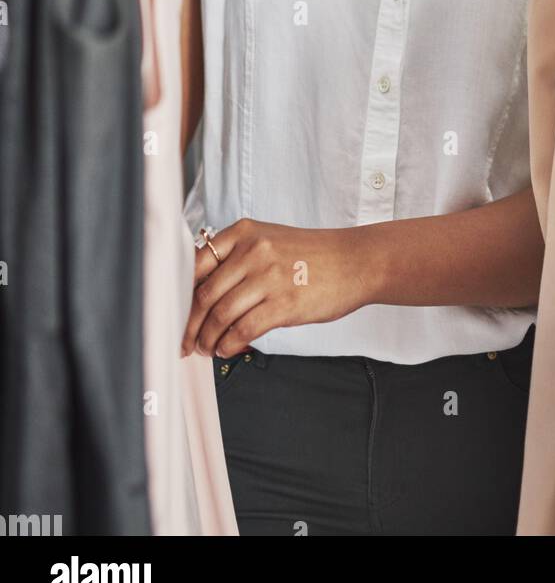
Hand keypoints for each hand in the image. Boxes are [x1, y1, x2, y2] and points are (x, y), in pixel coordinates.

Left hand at [181, 218, 376, 358]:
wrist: (355, 261)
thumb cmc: (311, 255)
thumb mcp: (269, 241)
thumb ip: (235, 259)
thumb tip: (199, 294)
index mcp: (243, 232)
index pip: (194, 266)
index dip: (179, 297)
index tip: (172, 316)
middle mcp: (252, 250)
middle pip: (203, 295)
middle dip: (188, 326)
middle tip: (184, 342)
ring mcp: (269, 276)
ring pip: (220, 315)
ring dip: (207, 339)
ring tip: (206, 349)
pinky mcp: (284, 303)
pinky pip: (243, 329)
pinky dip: (228, 345)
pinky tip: (226, 350)